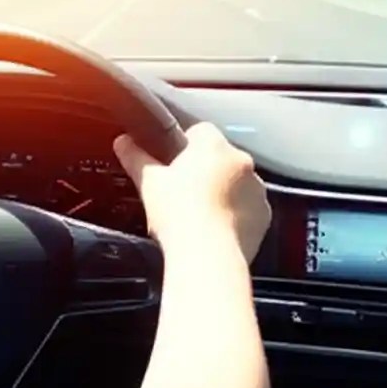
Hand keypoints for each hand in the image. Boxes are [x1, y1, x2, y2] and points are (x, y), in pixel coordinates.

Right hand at [113, 122, 270, 261]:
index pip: (199, 131)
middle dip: (204, 170)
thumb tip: (123, 142)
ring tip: (198, 214)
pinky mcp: (264, 216)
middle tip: (182, 191)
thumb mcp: (149, 182)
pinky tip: (214, 228)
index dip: (183, 146)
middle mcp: (241, 162)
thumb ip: (136, 157)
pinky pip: (248, 208)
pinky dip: (235, 215)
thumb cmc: (178, 214)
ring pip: (237, 183)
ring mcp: (256, 190)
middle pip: (220, 157)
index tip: (171, 164)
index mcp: (213, 146)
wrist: (207, 256)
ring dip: (223, 192)